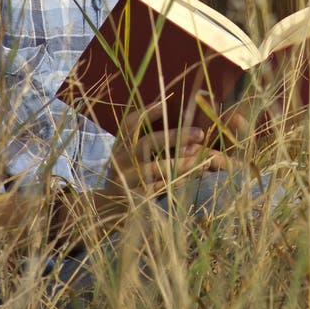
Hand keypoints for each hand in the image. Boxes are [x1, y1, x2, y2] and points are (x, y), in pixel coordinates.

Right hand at [103, 107, 230, 206]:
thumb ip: (142, 134)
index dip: (148, 112)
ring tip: (203, 158)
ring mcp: (127, 178)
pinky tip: (194, 178)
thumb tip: (165, 101)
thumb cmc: (127, 171)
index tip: (166, 102)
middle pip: (148, 143)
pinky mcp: (134, 198)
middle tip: (199, 133)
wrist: (106, 206)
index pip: (132, 123)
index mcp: (121, 143)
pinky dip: (177, 183)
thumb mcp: (128, 151)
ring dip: (182, 162)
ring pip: (156, 168)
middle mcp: (121, 158)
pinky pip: (159, 189)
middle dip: (175, 137)